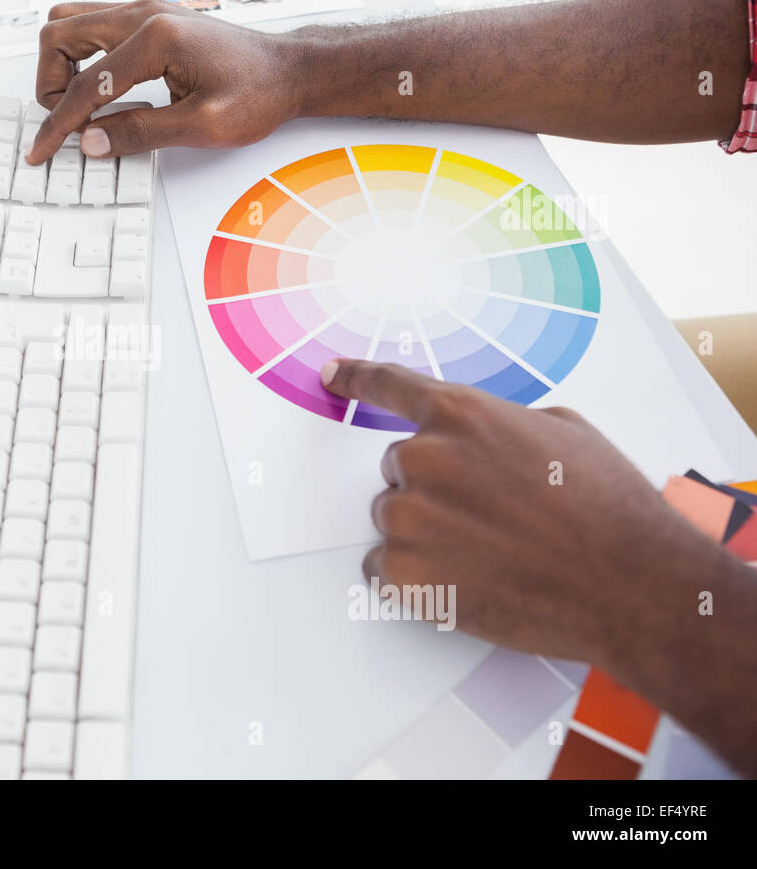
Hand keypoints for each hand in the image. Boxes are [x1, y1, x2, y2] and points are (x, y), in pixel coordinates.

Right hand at [26, 0, 304, 164]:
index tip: (42, 152)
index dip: (59, 124)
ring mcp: (144, 12)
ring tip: (79, 108)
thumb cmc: (259, 93)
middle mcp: (144, 14)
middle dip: (50, 83)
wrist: (289, 71)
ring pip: (70, 22)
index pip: (87, 84)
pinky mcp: (148, 20)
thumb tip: (92, 142)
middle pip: (59, 32)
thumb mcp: (204, 126)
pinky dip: (82, 60)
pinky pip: (92, 28)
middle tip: (66, 123)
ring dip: (61, 66)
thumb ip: (142, 132)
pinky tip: (101, 94)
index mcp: (157, 37)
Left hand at [320, 358, 729, 666]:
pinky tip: (465, 580)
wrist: (631, 587)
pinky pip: (381, 568)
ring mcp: (410, 517)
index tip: (331, 375)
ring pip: (392, 519)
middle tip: (493, 517)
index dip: (356, 379)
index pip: (390, 386)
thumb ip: (499, 422)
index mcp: (460, 414)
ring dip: (425, 534)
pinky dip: (413, 577)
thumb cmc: (609, 511)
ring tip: (490, 552)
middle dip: (435, 489)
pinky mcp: (404, 573)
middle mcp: (424, 459)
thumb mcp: (564, 431)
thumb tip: (479, 437)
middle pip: (398, 469)